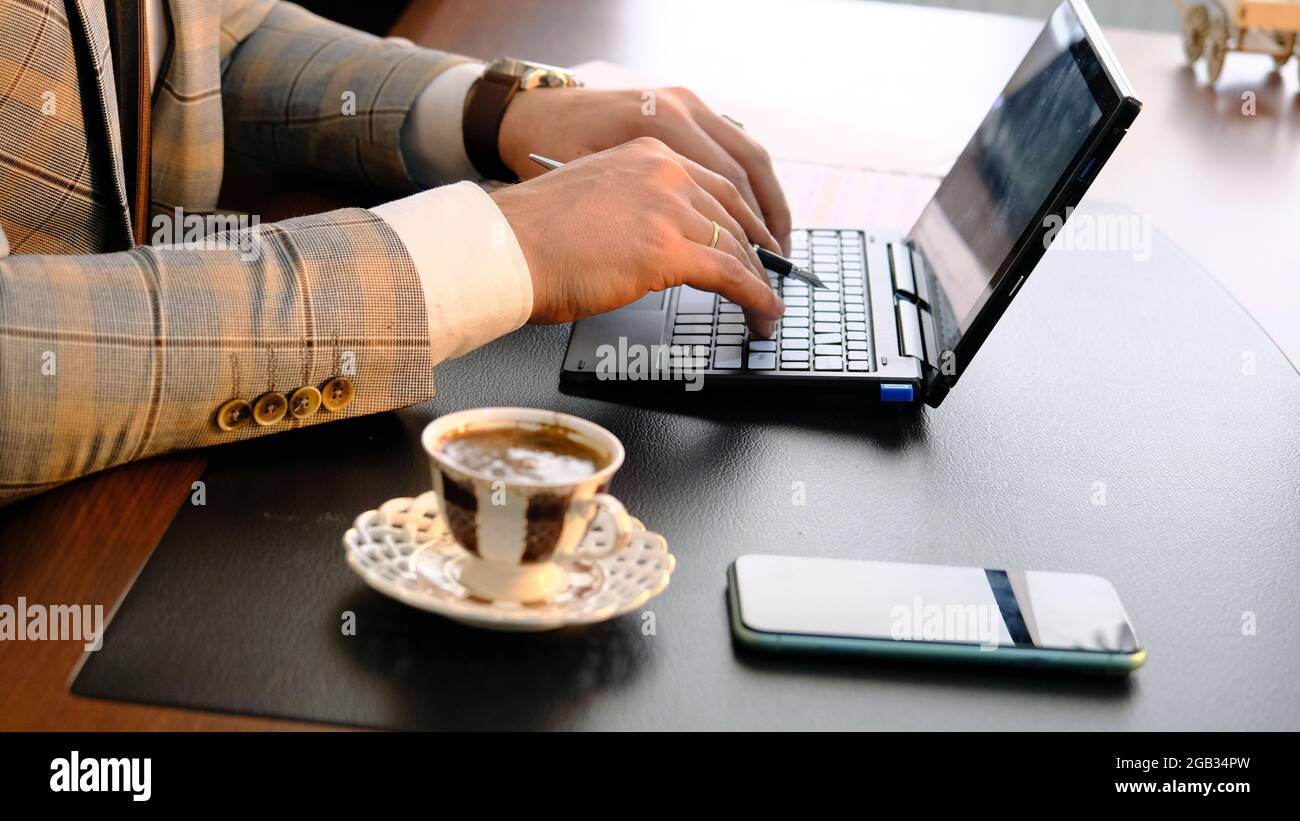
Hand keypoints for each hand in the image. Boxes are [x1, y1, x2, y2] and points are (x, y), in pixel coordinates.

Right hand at [491, 138, 785, 336]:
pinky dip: (755, 299)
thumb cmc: (531, 238)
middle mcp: (664, 171)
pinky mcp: (669, 250)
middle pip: (732, 214)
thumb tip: (649, 245)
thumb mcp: (592, 203)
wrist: (503, 250)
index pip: (713, 185)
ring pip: (736, 246)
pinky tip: (763, 315)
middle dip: (758, 253)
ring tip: (767, 310)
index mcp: (646, 155)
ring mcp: (668, 208)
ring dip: (759, 283)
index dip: (742, 220)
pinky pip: (731, 276)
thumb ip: (630, 210)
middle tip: (771, 279)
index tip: (756, 244)